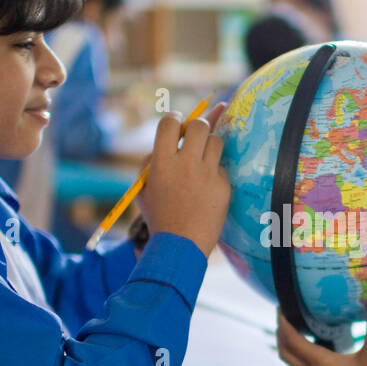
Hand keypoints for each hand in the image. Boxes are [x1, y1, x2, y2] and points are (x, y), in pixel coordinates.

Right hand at [135, 102, 230, 257]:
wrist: (180, 246)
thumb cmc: (159, 216)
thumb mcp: (143, 188)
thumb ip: (152, 160)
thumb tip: (170, 137)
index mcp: (162, 162)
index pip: (170, 122)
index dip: (175, 119)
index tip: (178, 123)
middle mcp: (185, 164)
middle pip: (200, 125)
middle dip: (199, 126)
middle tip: (196, 136)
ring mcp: (207, 174)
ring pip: (217, 141)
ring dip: (210, 145)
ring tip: (202, 161)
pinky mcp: (223, 185)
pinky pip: (221, 167)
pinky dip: (214, 173)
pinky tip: (206, 190)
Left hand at [275, 299, 366, 365]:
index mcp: (320, 364)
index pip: (291, 340)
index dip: (282, 323)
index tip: (280, 307)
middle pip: (284, 352)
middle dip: (280, 333)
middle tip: (284, 315)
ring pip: (293, 363)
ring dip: (290, 346)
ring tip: (298, 328)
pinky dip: (302, 356)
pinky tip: (316, 349)